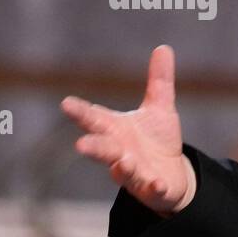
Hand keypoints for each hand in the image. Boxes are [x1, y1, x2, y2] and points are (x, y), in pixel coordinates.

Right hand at [60, 45, 192, 215]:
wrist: (171, 177)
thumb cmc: (157, 141)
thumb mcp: (160, 108)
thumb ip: (159, 81)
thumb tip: (164, 47)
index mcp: (115, 130)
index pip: (94, 118)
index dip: (80, 112)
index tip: (66, 103)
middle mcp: (119, 151)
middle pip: (102, 148)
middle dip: (92, 146)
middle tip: (81, 144)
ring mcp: (133, 172)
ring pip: (122, 170)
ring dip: (121, 166)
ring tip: (123, 161)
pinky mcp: (151, 188)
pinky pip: (151, 189)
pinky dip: (153, 187)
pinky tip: (158, 184)